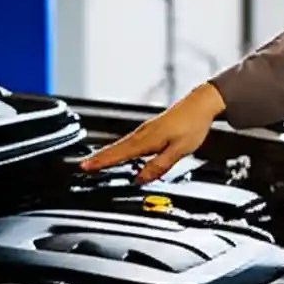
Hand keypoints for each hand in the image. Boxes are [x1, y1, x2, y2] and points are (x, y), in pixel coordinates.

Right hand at [80, 83, 223, 182]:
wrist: (201, 104)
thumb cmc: (193, 125)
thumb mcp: (179, 151)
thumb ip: (159, 166)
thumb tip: (140, 179)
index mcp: (147, 140)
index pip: (119, 154)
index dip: (102, 162)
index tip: (86, 167)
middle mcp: (143, 133)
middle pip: (115, 148)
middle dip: (98, 158)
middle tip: (82, 166)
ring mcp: (146, 130)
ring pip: (121, 144)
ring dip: (107, 153)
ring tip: (94, 161)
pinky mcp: (151, 129)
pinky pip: (129, 141)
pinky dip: (119, 148)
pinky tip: (119, 152)